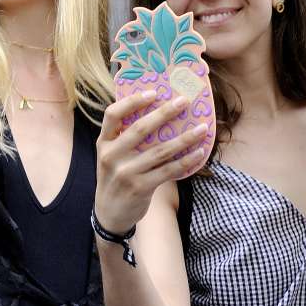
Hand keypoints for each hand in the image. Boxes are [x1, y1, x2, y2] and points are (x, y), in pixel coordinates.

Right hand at [95, 92, 207, 232]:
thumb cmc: (115, 176)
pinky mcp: (140, 187)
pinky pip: (168, 171)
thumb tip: (159, 112)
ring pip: (159, 150)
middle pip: (140, 129)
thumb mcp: (110, 155)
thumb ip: (124, 137)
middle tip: (184, 101)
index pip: (112, 114)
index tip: (153, 92)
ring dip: (183, 138)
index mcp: (104, 142)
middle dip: (164, 113)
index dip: (131, 101)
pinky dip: (186, 161)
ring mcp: (126, 172)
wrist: (109, 214)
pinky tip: (199, 153)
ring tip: (201, 128)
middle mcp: (112, 155)